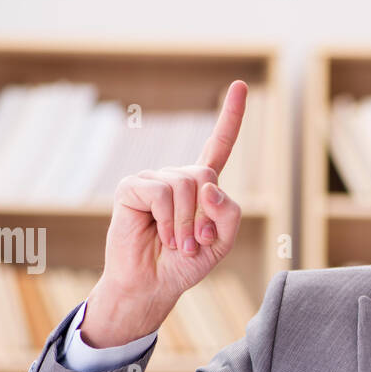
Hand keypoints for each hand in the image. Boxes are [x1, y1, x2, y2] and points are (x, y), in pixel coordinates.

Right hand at [82, 79, 247, 347]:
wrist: (152, 285)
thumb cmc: (185, 265)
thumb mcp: (222, 242)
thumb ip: (229, 213)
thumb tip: (208, 184)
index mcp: (201, 186)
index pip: (218, 146)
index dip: (230, 118)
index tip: (239, 86)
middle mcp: (176, 177)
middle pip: (205, 175)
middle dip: (205, 215)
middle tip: (194, 243)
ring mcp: (152, 179)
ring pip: (186, 186)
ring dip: (185, 225)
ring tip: (177, 244)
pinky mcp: (131, 188)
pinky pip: (162, 194)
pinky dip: (167, 221)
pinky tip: (160, 236)